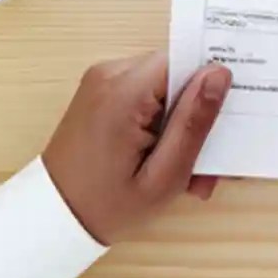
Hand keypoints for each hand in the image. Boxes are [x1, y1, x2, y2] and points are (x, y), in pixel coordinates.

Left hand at [43, 52, 231, 244]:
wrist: (52, 217)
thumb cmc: (107, 205)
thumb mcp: (163, 176)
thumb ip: (193, 123)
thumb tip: (220, 74)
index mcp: (123, 92)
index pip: (183, 60)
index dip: (208, 86)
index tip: (225, 121)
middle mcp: (110, 74)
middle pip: (175, 74)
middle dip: (196, 116)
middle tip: (206, 166)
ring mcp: (101, 82)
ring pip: (164, 88)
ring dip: (180, 126)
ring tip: (185, 173)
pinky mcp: (100, 93)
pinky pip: (144, 96)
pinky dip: (160, 125)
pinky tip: (164, 160)